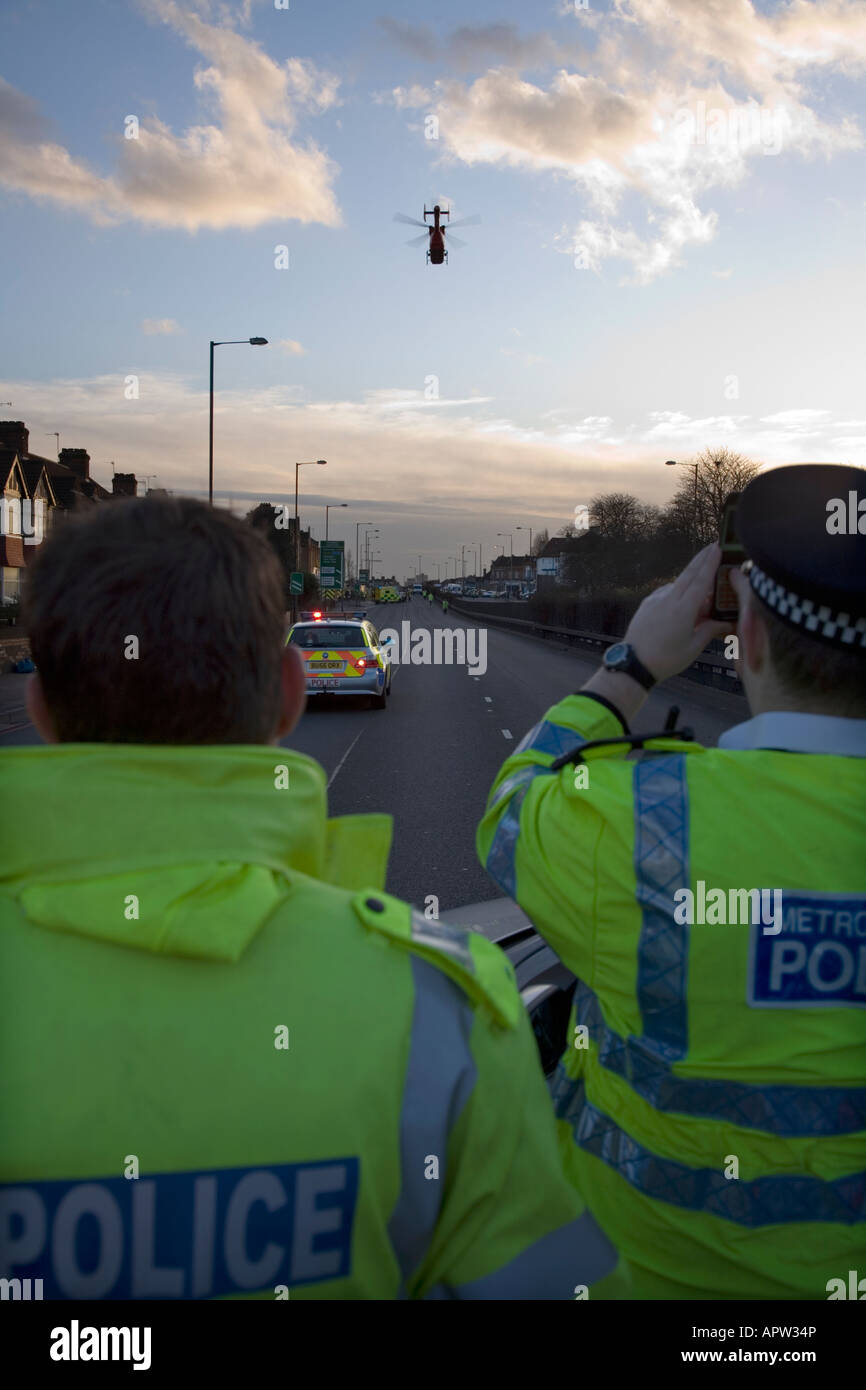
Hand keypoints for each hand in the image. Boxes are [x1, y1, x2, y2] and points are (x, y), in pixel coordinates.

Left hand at [623, 543, 730, 682]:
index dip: (710, 563)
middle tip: (712, 545)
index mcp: (683, 610)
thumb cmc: (665, 659)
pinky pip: (666, 593)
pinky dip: (676, 593)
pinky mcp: (646, 604)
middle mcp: (668, 600)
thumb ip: (710, 630)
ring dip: (690, 582)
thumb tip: (725, 623)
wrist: (634, 664)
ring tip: (702, 593)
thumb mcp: (693, 647)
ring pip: (677, 585)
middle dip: (701, 558)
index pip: (700, 581)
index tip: (716, 548)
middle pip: (688, 573)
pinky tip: (682, 604)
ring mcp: (655, 600)